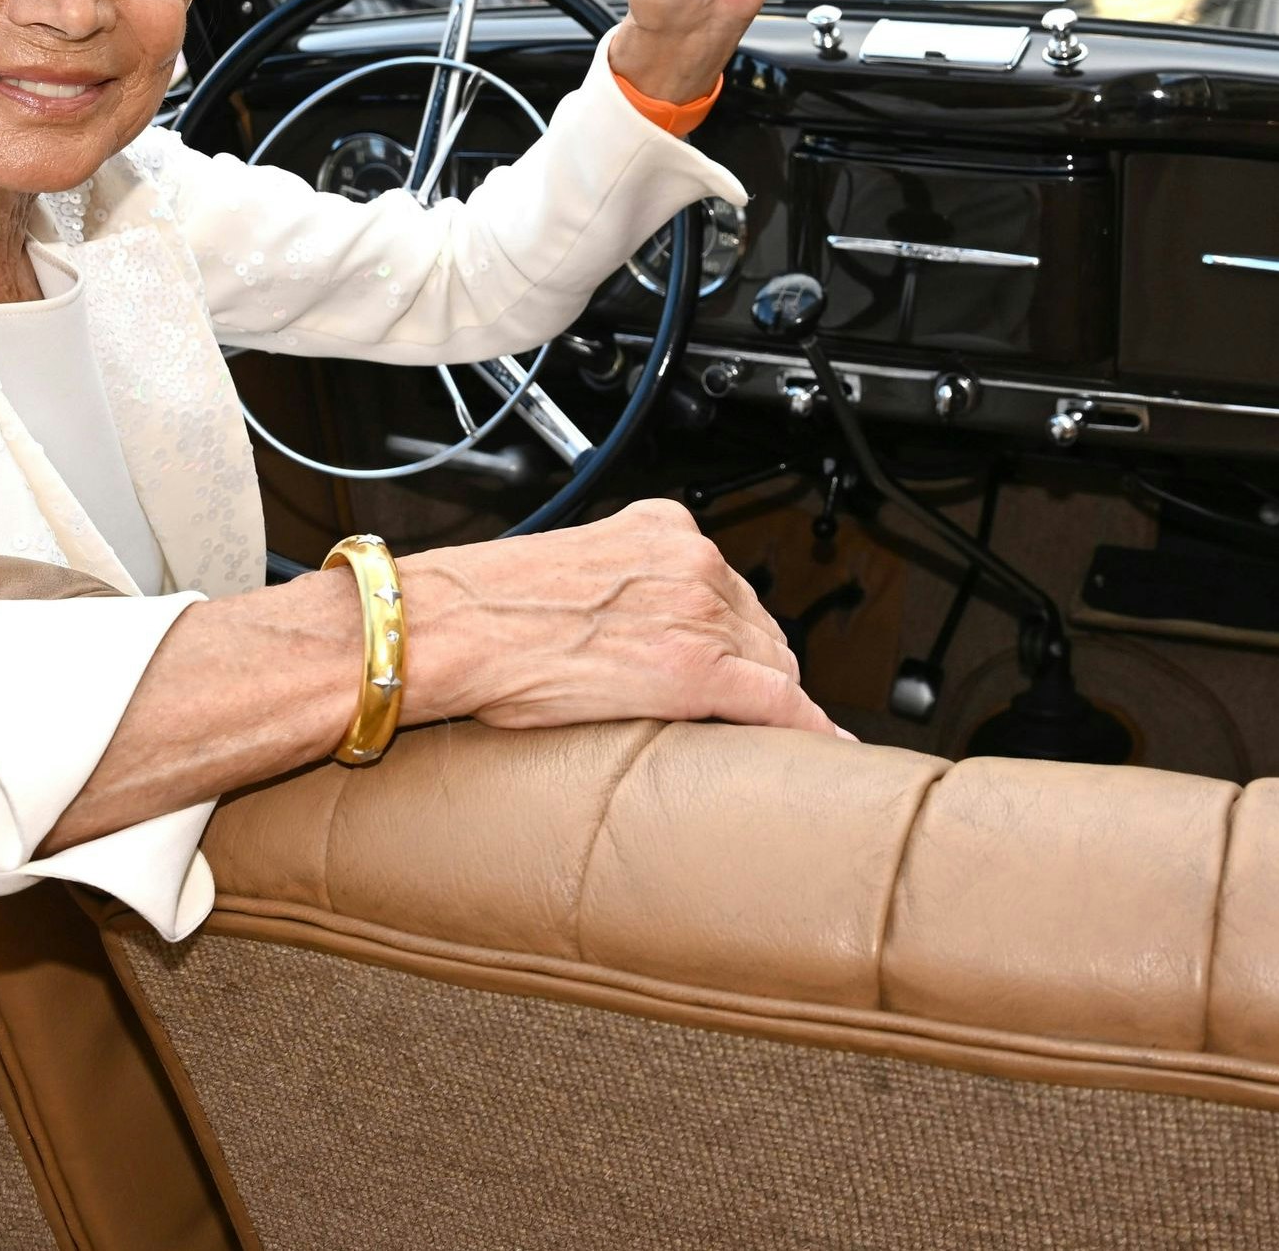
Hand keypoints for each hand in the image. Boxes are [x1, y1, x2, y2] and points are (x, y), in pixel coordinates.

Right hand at [400, 498, 839, 737]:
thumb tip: (638, 622)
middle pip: (760, 624)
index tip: (737, 656)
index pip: (731, 586)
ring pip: (774, 662)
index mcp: (665, 529)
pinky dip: (808, 728)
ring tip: (764, 735)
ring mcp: (702, 614)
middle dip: (756, 666)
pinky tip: (820, 748)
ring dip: (770, 697)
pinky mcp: (699, 670)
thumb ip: (627, 580)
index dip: (737, 632)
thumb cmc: (491, 609)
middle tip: (742, 705)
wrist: (458, 628)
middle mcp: (694, 561)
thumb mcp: (577, 566)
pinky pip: (779, 703)